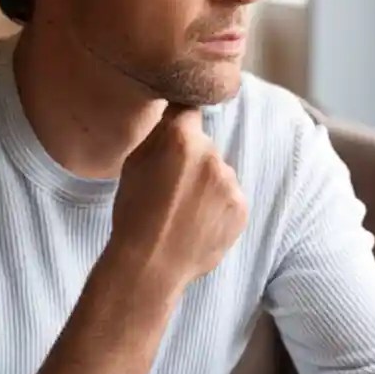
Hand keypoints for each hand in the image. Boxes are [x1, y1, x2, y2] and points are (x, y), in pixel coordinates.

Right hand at [108, 103, 248, 290]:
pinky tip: (197, 223)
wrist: (151, 264)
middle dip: (192, 160)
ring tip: (184, 211)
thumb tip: (174, 113)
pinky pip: (230, 198)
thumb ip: (158, 134)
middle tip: (171, 188)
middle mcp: (211, 155)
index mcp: (181, 138)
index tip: (177, 134)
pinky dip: (218, 208)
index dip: (182, 122)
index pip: (189, 109)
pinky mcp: (241, 208)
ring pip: (219, 173)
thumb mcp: (134, 163)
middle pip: (205, 146)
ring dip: (207, 185)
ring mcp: (230, 183)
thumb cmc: (134, 213)